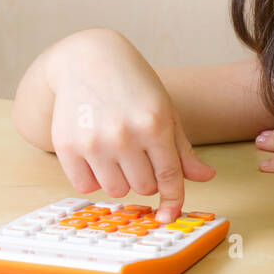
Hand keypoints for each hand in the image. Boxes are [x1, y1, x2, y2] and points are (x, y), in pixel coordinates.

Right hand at [47, 29, 214, 221]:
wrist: (86, 58)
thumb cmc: (132, 85)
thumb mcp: (165, 110)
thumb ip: (183, 149)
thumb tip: (206, 177)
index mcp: (155, 125)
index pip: (170, 177)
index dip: (173, 200)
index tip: (168, 215)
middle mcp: (125, 135)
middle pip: (144, 188)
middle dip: (145, 178)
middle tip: (138, 156)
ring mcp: (94, 141)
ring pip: (115, 190)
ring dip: (119, 180)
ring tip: (116, 154)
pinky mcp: (66, 145)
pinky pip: (85, 186)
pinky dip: (93, 179)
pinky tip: (95, 157)